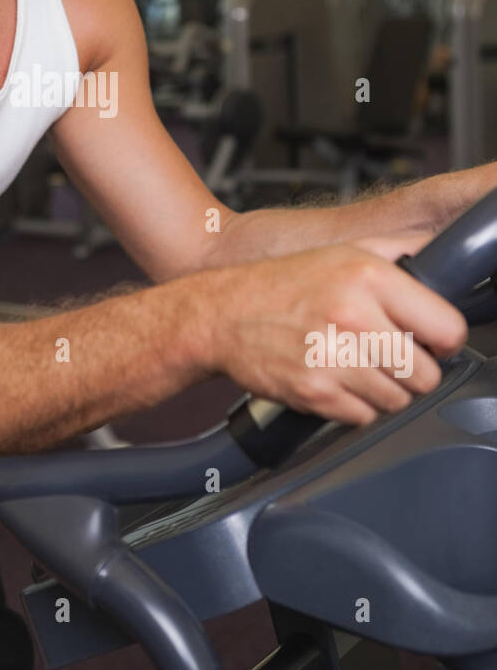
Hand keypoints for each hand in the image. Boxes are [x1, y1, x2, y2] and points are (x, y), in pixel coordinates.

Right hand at [206, 243, 467, 424]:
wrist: (222, 314)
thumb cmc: (282, 285)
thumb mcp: (343, 252)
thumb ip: (398, 256)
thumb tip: (441, 259)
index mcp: (368, 277)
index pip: (447, 329)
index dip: (442, 340)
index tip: (429, 341)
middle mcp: (353, 316)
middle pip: (426, 374)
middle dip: (413, 370)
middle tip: (389, 356)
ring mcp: (333, 358)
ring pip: (398, 400)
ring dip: (383, 390)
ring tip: (357, 366)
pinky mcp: (315, 392)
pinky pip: (363, 416)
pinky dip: (354, 406)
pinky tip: (335, 379)